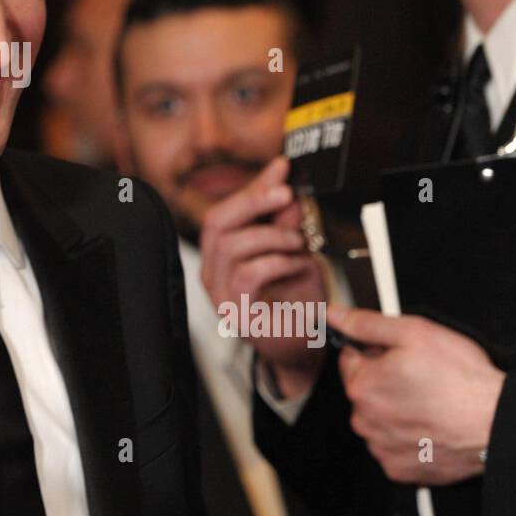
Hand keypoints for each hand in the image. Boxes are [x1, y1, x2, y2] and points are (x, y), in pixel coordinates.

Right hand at [200, 156, 325, 396]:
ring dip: (271, 235)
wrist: (303, 346)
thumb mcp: (291, 251)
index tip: (280, 168)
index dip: (250, 188)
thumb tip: (284, 187)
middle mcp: (213, 275)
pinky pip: (249, 273)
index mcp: (219, 257)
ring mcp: (221, 296)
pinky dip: (278, 261)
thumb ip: (283, 222)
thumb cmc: (294, 302)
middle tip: (284, 193)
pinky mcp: (238, 314)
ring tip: (297, 241)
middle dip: (252, 202)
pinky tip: (297, 263)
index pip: (221, 213)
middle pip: (215, 224)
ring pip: (231, 246)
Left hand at [329, 307, 504, 485]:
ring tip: (430, 404)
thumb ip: (366, 323)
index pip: (351, 358)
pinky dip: (408, 438)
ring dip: (396, 410)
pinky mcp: (400, 469)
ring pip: (379, 419)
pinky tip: (429, 428)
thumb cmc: (461, 380)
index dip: (377, 351)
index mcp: (362, 385)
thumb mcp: (413, 332)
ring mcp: (381, 447)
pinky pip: (394, 447)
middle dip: (385, 381)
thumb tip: (334, 315)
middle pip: (365, 390)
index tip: (400, 355)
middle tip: (421, 379)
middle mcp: (364, 420)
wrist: (497, 425)